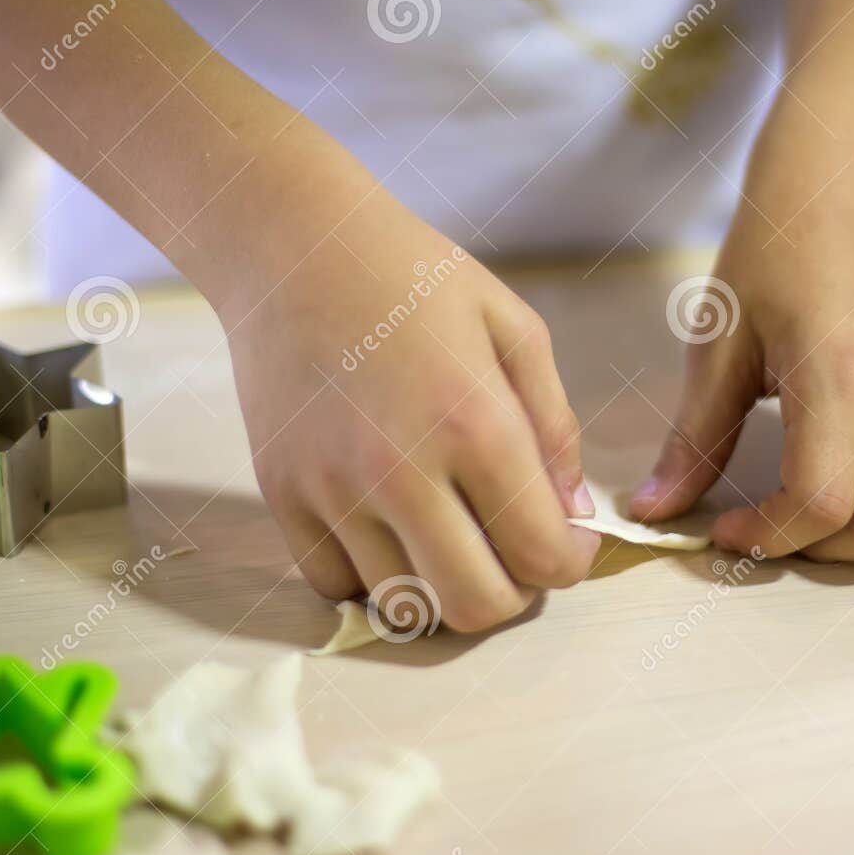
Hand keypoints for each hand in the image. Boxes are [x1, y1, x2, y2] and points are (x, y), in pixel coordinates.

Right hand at [221, 187, 599, 630]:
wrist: (291, 246)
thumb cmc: (412, 278)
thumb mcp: (513, 329)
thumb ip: (555, 429)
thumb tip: (572, 516)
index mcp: (473, 425)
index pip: (542, 555)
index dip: (570, 562)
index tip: (566, 540)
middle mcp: (399, 472)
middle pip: (475, 607)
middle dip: (512, 592)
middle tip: (512, 550)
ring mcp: (332, 491)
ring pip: (406, 607)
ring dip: (441, 585)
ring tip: (450, 531)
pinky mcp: (281, 497)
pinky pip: (336, 585)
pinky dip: (372, 574)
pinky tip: (389, 525)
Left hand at [630, 208, 853, 560]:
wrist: (834, 199)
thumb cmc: (770, 260)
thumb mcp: (718, 348)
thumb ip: (692, 441)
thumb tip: (651, 512)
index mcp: (841, 375)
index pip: (822, 503)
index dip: (770, 537)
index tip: (728, 528)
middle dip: (829, 552)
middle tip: (779, 525)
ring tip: (824, 510)